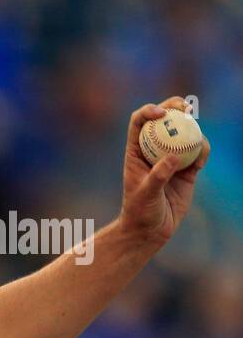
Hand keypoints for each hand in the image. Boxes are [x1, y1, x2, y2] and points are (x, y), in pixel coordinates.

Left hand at [117, 96, 209, 248]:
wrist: (151, 230)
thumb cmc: (140, 212)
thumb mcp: (145, 194)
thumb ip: (158, 176)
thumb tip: (173, 157)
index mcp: (136, 152)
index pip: (139, 123)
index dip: (148, 111)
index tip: (161, 113)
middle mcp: (153, 151)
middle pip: (164, 121)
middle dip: (175, 107)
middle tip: (186, 107)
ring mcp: (171, 159)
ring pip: (184, 134)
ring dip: (193, 128)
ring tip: (197, 133)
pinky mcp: (187, 170)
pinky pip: (198, 153)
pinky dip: (202, 151)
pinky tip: (201, 160)